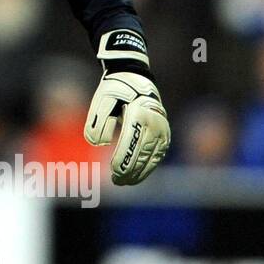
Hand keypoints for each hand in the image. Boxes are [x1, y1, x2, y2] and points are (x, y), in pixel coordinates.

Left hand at [84, 29, 169, 184]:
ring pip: (151, 158)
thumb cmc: (116, 90)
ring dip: (138, 173)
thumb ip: (98, 120)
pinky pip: (157, 156)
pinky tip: (136, 177)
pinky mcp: (165, 136)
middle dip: (129, 171)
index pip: (130, 142)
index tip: (112, 170)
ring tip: (123, 182)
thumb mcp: (102, 99)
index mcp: (139, 113)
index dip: (122, 159)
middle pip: (142, 153)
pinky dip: (147, 168)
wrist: (137, 80)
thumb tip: (99, 143)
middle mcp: (155, 122)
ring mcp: (163, 130)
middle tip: (116, 181)